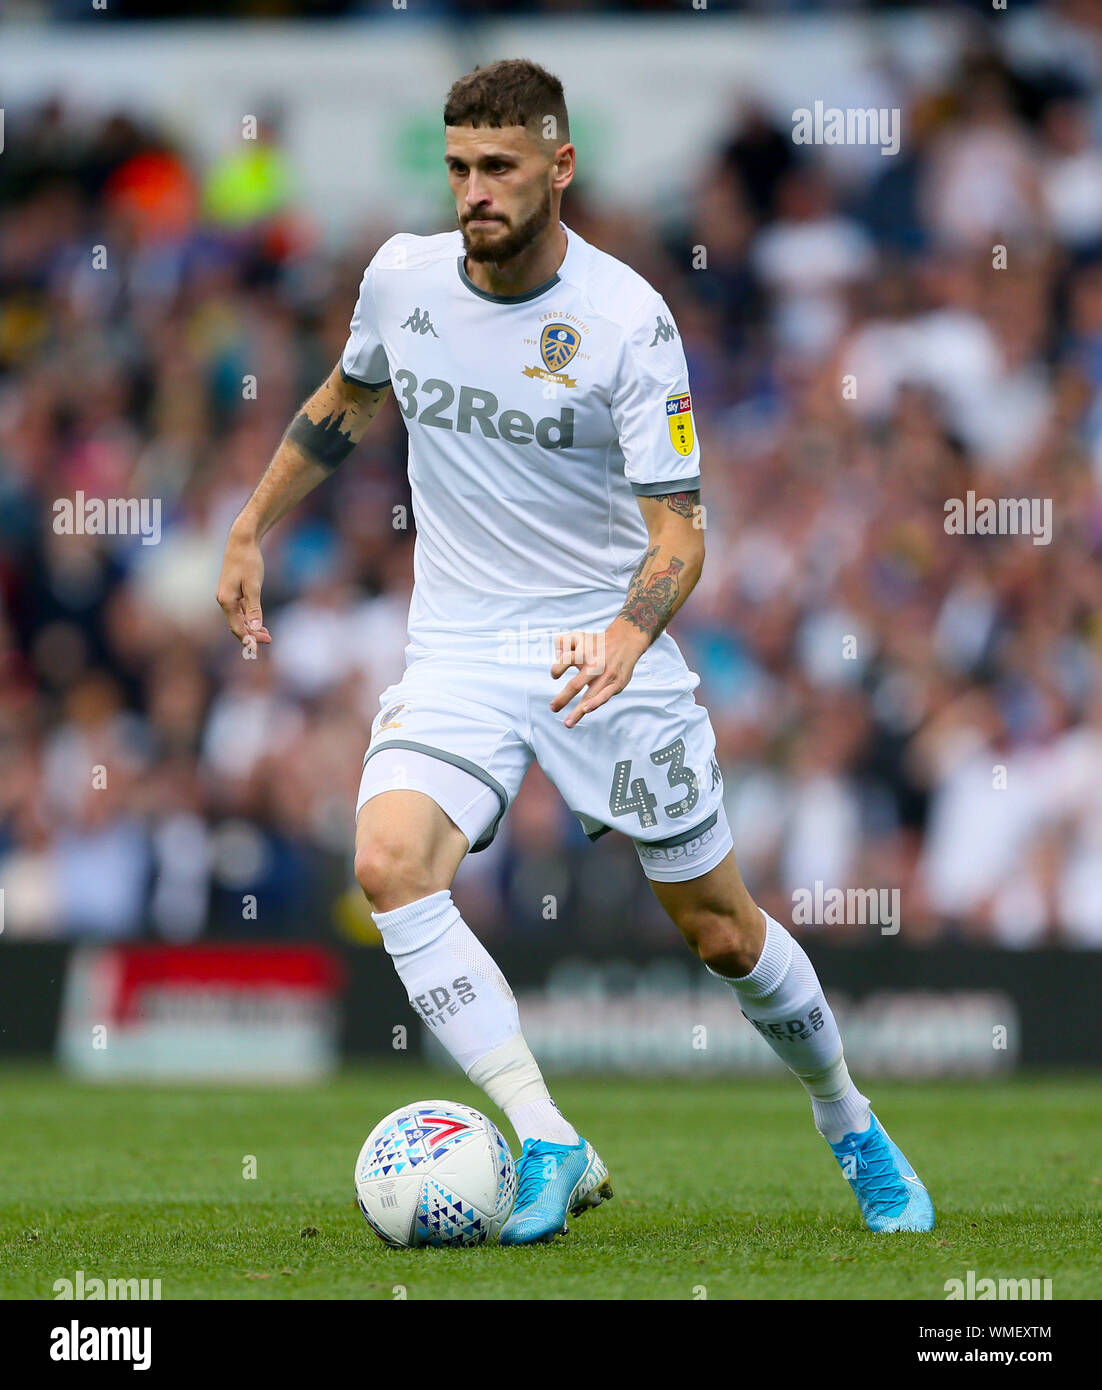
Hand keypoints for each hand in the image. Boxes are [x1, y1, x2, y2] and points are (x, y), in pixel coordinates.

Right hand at [216, 524, 271, 647]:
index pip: (237, 627)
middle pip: (237, 625)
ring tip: (267, 634)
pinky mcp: (232, 591)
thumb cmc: (248, 562)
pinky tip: (258, 621)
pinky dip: (249, 618)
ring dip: (251, 627)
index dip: (249, 639)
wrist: (241, 542)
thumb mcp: (253, 586)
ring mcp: (227, 596)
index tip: (261, 646)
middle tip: (269, 640)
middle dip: (252, 635)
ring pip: (238, 618)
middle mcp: (224, 600)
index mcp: (226, 601)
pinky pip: (239, 610)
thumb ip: (254, 607)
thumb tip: (254, 628)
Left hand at [550, 620, 648, 727]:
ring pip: (590, 695)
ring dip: (577, 711)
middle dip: (562, 699)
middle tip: (553, 708)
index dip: (556, 669)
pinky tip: (586, 711)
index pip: (565, 661)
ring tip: (567, 723)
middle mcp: (594, 665)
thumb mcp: (578, 637)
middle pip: (575, 685)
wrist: (625, 641)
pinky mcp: (617, 683)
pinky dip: (596, 703)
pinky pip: (605, 696)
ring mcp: (606, 675)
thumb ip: (562, 642)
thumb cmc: (597, 643)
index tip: (555, 675)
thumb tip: (556, 655)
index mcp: (583, 653)